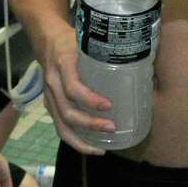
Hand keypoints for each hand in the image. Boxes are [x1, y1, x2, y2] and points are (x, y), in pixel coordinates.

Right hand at [37, 23, 113, 155]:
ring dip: (81, 139)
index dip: (90, 100)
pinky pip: (59, 126)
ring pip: (61, 124)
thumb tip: (141, 63)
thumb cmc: (74, 40)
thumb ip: (106, 52)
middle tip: (112, 128)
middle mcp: (53, 82)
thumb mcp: (87, 41)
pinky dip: (74, 139)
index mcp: (64, 64)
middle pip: (68, 111)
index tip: (109, 105)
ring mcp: (48, 96)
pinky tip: (90, 146)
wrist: (47, 38)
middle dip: (90, 124)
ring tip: (101, 148)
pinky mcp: (49, 104)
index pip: (73, 88)